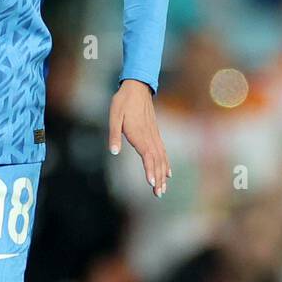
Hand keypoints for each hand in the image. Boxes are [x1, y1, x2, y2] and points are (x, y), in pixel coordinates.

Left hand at [108, 79, 170, 197]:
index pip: (147, 155)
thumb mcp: (114, 116)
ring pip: (161, 158)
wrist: (137, 87)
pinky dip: (166, 164)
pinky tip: (168, 173)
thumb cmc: (123, 102)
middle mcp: (149, 137)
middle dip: (158, 178)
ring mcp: (154, 135)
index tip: (152, 183)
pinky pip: (163, 151)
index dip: (150, 169)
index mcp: (139, 134)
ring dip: (162, 174)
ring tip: (162, 189)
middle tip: (158, 194)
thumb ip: (114, 134)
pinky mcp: (155, 134)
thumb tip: (114, 151)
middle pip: (156, 160)